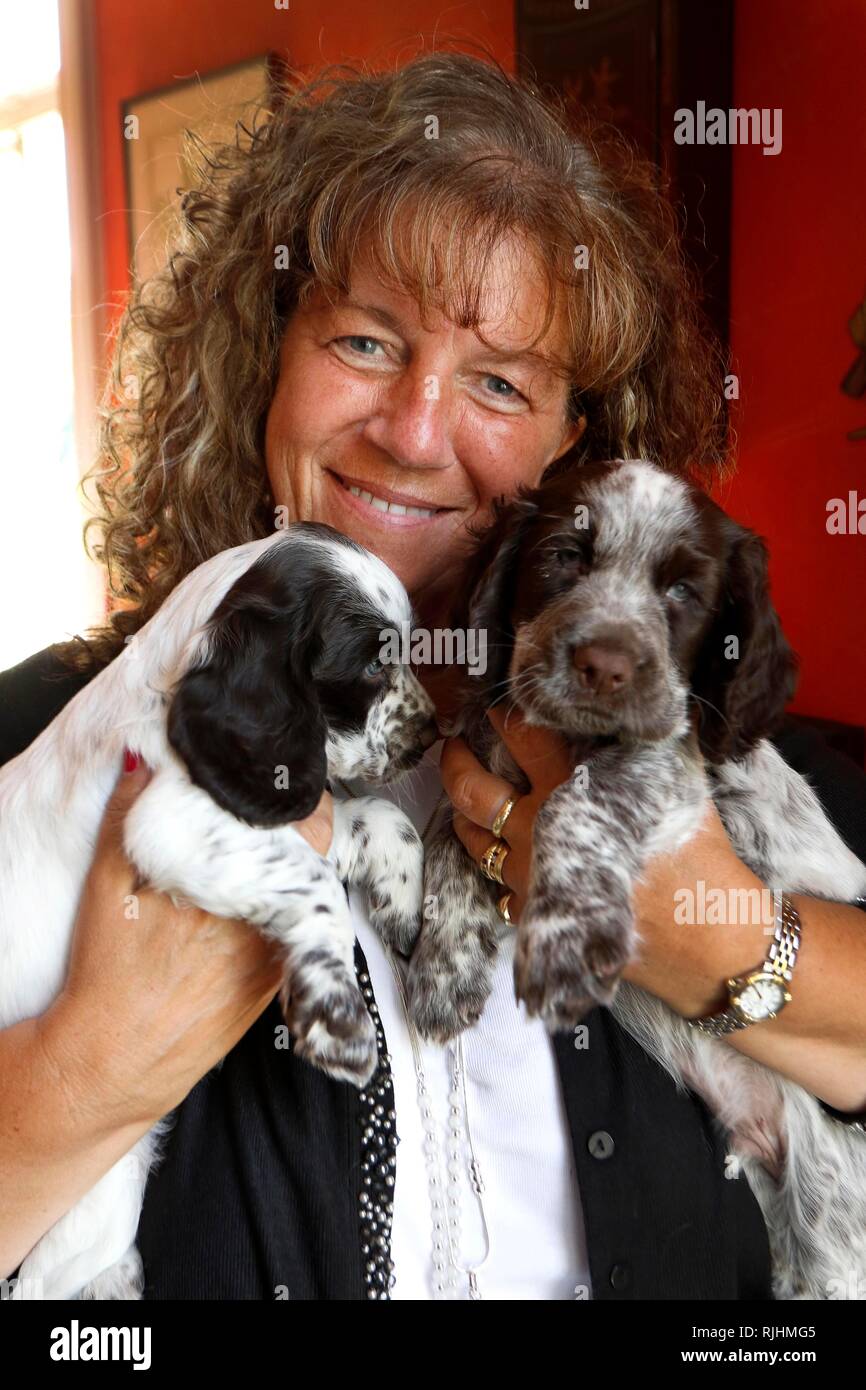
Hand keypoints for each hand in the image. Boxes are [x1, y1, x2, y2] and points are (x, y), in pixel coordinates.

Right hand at [40, 754, 334, 1128]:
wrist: (112, 1062)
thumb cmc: (107, 977)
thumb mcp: (105, 887)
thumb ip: (127, 816)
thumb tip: (145, 764)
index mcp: (229, 888)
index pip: (301, 826)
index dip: (300, 798)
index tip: (282, 782)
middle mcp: (263, 922)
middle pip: (316, 853)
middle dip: (303, 825)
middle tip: (279, 807)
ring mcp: (275, 954)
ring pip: (311, 890)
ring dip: (297, 865)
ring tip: (266, 848)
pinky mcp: (274, 981)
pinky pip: (298, 928)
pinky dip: (286, 906)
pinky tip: (256, 899)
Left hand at [442, 706, 746, 1015]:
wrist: (702, 935)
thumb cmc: (697, 856)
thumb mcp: (681, 784)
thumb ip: (652, 746)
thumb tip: (653, 708)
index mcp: (572, 787)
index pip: (523, 735)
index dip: (506, 715)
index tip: (500, 705)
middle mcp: (537, 829)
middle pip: (472, 788)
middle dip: (455, 760)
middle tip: (453, 743)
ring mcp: (528, 876)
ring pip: (473, 839)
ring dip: (463, 812)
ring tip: (463, 793)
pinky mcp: (532, 914)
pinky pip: (496, 883)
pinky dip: (494, 861)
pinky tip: (497, 848)